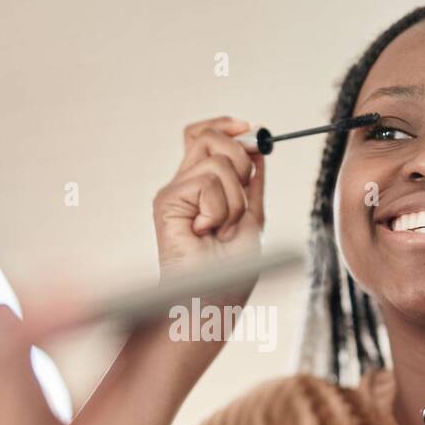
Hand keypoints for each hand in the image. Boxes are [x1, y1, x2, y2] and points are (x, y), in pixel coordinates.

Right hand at [152, 116, 265, 283]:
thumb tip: (257, 147)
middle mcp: (184, 185)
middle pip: (210, 137)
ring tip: (224, 228)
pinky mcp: (166, 201)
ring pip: (217, 161)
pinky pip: (207, 182)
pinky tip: (207, 231)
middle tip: (241, 200)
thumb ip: (252, 182)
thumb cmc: (230, 271)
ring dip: (235, 199)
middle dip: (241, 161)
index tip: (249, 128)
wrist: (212, 298)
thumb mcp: (252, 216)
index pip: (203, 136)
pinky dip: (220, 209)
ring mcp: (174, 192)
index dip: (225, 125)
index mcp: (202, 187)